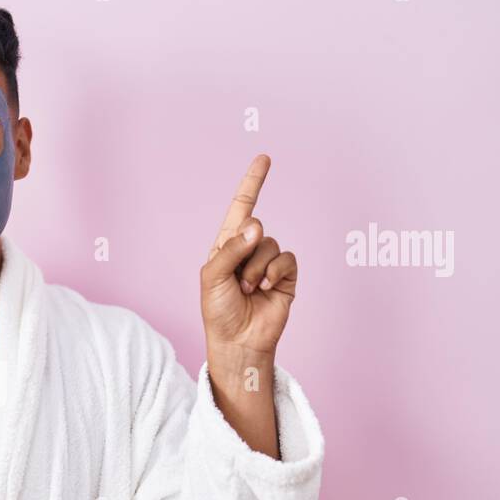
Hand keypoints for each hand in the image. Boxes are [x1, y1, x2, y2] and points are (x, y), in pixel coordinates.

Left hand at [200, 154, 298, 359]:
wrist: (238, 341)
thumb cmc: (218, 311)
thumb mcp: (212, 277)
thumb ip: (231, 249)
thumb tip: (256, 226)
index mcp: (226, 246)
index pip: (241, 207)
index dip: (253, 183)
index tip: (265, 158)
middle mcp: (249, 250)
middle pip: (255, 226)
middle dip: (245, 250)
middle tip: (236, 278)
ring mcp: (268, 262)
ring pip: (271, 244)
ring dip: (256, 268)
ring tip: (247, 289)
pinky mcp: (286, 276)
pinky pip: (286, 259)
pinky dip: (274, 272)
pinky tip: (264, 288)